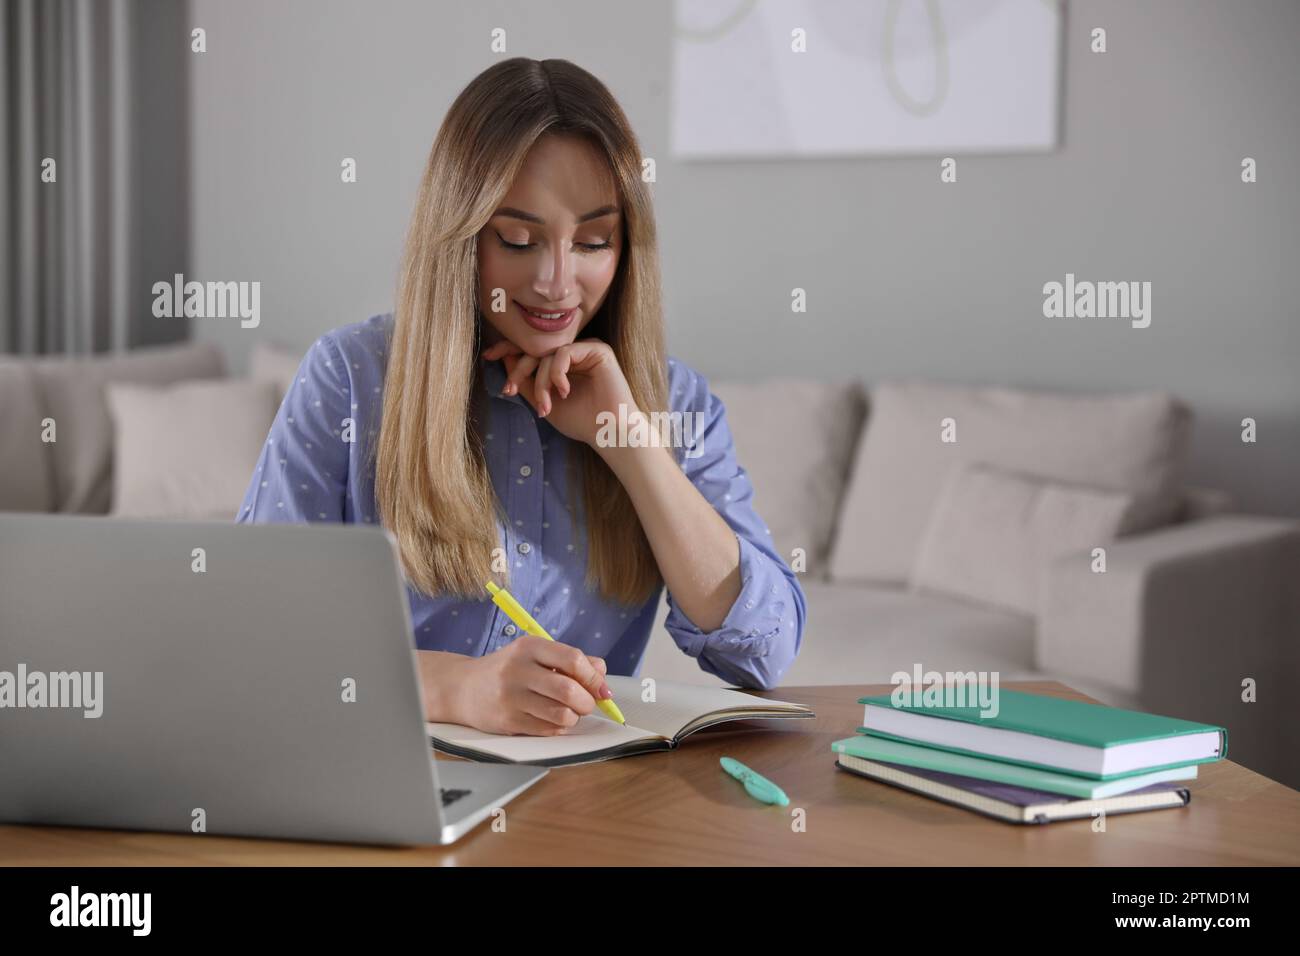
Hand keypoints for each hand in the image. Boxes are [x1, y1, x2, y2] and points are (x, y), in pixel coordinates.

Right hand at [450, 635, 611, 735]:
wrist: (463, 688)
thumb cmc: (508, 670)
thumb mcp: (535, 655)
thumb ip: (570, 660)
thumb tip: (602, 674)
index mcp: (529, 647)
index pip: (573, 659)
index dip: (593, 677)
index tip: (602, 689)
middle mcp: (518, 670)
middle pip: (569, 690)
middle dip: (587, 702)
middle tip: (586, 704)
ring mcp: (511, 697)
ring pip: (561, 714)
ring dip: (574, 717)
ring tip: (568, 712)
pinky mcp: (507, 721)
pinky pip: (548, 730)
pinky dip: (558, 727)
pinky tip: (550, 720)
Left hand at [481, 338, 638, 448]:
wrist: (609, 433)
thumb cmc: (581, 422)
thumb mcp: (543, 401)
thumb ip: (525, 382)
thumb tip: (503, 359)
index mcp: (563, 362)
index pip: (533, 349)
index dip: (509, 350)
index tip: (487, 356)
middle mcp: (575, 351)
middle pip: (537, 348)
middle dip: (519, 369)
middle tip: (510, 390)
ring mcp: (586, 349)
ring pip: (549, 353)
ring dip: (540, 381)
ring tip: (545, 405)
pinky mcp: (598, 349)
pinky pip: (564, 352)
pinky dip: (557, 373)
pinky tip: (563, 391)